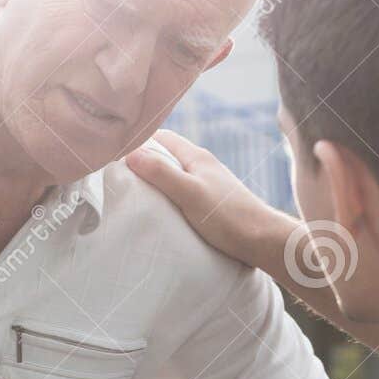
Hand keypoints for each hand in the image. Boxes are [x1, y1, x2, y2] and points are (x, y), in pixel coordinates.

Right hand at [124, 130, 292, 267]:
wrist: (264, 242)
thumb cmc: (229, 218)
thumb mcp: (190, 194)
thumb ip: (161, 173)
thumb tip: (130, 153)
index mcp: (197, 157)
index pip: (161, 137)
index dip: (137, 139)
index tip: (113, 148)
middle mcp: (202, 166)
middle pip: (166, 155)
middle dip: (143, 159)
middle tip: (116, 171)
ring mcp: (208, 184)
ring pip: (174, 174)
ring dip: (155, 179)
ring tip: (133, 190)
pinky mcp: (211, 203)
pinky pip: (182, 191)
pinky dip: (167, 194)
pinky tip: (160, 208)